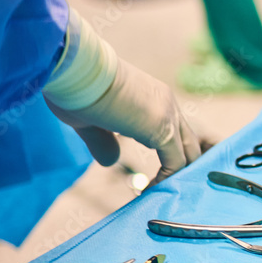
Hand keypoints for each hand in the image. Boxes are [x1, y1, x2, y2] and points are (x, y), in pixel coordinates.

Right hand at [48, 59, 200, 185]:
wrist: (72, 65)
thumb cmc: (74, 87)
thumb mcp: (89, 121)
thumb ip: (104, 141)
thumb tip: (111, 162)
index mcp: (154, 98)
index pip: (174, 132)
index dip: (169, 157)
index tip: (152, 179)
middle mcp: (167, 103)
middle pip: (188, 143)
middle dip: (180, 170)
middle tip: (164, 192)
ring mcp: (167, 114)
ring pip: (187, 153)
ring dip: (177, 177)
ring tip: (159, 197)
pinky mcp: (161, 127)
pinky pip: (176, 162)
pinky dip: (168, 180)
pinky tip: (150, 192)